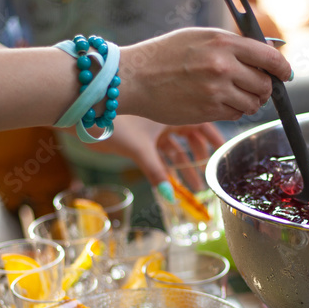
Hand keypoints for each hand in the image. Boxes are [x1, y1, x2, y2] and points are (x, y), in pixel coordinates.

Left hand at [82, 115, 224, 188]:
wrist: (84, 115)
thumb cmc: (115, 123)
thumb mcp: (140, 150)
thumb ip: (157, 174)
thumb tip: (171, 198)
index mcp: (172, 109)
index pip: (202, 122)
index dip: (214, 137)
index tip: (223, 153)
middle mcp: (165, 115)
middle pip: (191, 137)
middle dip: (199, 158)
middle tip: (207, 176)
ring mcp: (152, 125)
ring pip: (176, 146)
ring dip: (184, 165)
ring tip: (194, 187)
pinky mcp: (141, 134)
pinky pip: (161, 150)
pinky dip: (168, 164)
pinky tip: (173, 182)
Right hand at [117, 28, 290, 124]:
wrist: (135, 77)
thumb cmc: (165, 54)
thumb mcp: (200, 37)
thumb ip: (232, 44)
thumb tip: (265, 53)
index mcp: (223, 43)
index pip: (269, 57)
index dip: (283, 68)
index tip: (285, 74)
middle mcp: (223, 66)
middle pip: (264, 84)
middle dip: (265, 88)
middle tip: (256, 87)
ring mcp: (215, 91)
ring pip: (252, 103)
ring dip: (249, 102)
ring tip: (234, 94)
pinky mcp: (208, 111)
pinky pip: (234, 114)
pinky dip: (232, 111)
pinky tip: (217, 101)